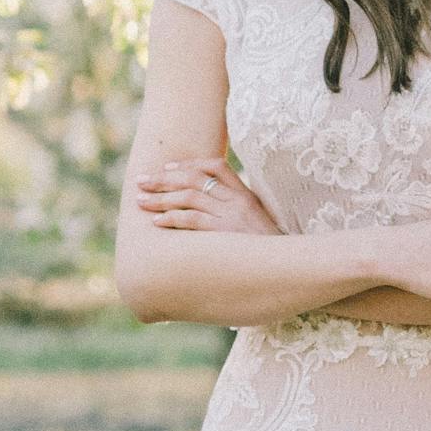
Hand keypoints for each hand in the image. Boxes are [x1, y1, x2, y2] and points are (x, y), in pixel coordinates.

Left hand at [135, 156, 279, 236]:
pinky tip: (156, 221)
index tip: (166, 167)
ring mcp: (231, 215)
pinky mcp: (225, 233)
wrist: (288, 266)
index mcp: (246, 194)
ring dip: (161, 198)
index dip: (187, 164)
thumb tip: (207, 210)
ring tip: (141, 201)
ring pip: (189, 197)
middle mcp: (237, 200)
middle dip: (164, 179)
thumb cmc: (268, 249)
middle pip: (195, 179)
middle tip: (141, 181)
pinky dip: (172, 218)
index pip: (215, 166)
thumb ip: (236, 211)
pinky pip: (192, 220)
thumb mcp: (257, 223)